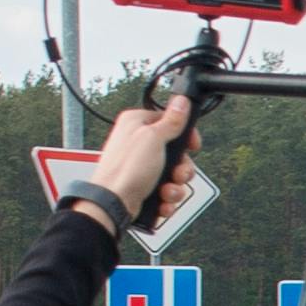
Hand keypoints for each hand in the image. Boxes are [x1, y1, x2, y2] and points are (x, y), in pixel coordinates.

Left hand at [85, 95, 197, 234]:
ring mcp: (141, 165)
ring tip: (166, 190)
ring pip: (173, 174)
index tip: (191, 145)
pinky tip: (161, 198)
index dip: (185, 135)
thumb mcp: (153, 139)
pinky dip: (167, 198)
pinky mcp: (144, 185)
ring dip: (175, 186)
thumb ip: (171, 121)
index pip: (170, 121)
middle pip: (176, 151)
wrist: (113, 203)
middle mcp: (138, 142)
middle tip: (176, 172)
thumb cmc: (125, 170)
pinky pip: (167, 189)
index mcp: (137, 123)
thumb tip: (181, 102)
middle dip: (181, 168)